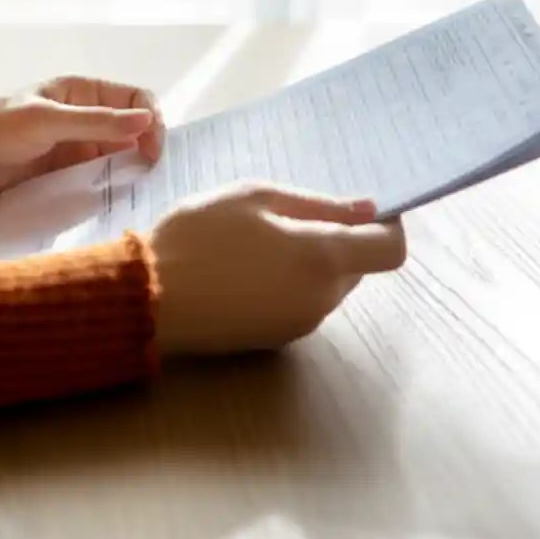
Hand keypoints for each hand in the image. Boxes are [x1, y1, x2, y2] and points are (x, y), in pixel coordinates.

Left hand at [0, 76, 164, 195]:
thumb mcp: (46, 121)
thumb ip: (96, 123)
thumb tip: (148, 120)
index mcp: (84, 92)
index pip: (137, 100)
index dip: (152, 122)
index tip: (153, 152)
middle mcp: (87, 118)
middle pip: (134, 132)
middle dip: (148, 151)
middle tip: (152, 180)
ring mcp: (77, 149)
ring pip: (119, 160)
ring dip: (131, 174)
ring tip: (139, 196)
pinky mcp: (67, 175)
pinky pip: (99, 181)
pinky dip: (111, 191)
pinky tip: (116, 205)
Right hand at [151, 183, 406, 354]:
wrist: (149, 298)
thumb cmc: (198, 235)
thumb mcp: (254, 197)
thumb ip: (318, 204)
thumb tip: (369, 210)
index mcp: (323, 258)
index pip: (391, 249)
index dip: (386, 226)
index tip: (357, 211)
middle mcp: (322, 298)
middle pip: (358, 267)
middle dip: (336, 243)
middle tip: (283, 221)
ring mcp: (301, 324)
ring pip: (328, 287)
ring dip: (309, 265)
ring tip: (256, 246)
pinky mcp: (277, 341)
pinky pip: (301, 305)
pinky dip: (287, 287)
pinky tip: (244, 274)